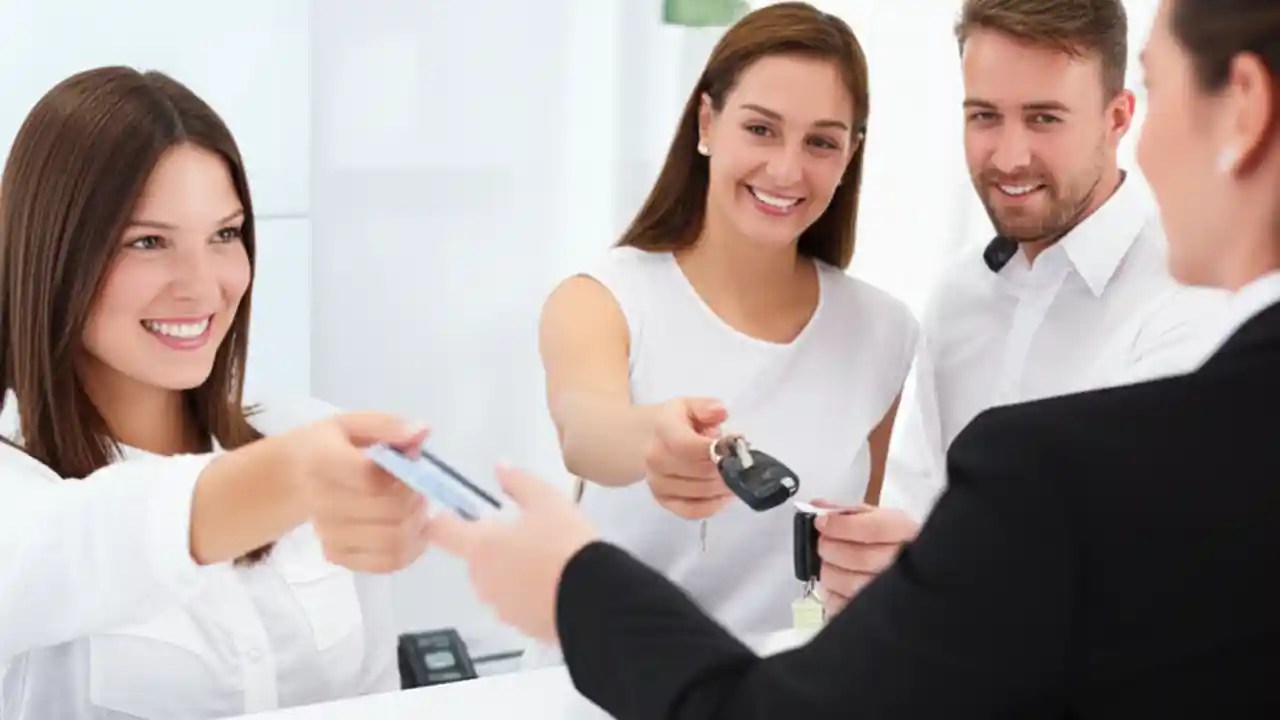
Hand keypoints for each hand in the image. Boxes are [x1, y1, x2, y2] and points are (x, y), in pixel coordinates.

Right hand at [282, 413, 433, 572]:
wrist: (295, 476)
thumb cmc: (330, 446)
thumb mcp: (354, 424)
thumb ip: (389, 427)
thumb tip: (423, 431)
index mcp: (323, 461)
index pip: (372, 479)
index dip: (403, 477)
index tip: (411, 468)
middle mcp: (321, 501)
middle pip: (388, 512)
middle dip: (416, 501)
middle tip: (418, 490)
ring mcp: (327, 533)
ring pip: (391, 542)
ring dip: (417, 526)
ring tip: (416, 510)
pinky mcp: (336, 555)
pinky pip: (384, 563)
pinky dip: (408, 551)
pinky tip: (410, 533)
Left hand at [428, 464, 598, 644]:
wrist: (596, 599)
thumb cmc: (565, 543)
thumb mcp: (548, 501)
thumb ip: (519, 482)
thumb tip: (500, 468)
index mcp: (480, 547)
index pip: (441, 531)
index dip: (441, 519)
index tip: (452, 512)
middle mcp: (482, 580)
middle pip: (476, 558)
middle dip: (494, 546)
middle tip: (528, 534)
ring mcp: (502, 607)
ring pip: (498, 582)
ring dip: (513, 572)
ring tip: (549, 560)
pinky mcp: (523, 627)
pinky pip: (518, 604)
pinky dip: (530, 595)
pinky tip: (557, 585)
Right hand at [643, 397, 732, 518]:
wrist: (650, 440)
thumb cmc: (677, 422)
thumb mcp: (690, 405)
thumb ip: (706, 407)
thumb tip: (721, 412)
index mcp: (663, 429)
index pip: (689, 446)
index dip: (718, 450)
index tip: (737, 446)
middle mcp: (655, 459)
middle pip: (701, 471)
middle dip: (727, 468)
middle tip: (743, 462)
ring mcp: (657, 483)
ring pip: (701, 492)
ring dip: (724, 486)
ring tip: (736, 475)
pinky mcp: (663, 501)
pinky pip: (692, 511)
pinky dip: (713, 505)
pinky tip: (725, 495)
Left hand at [813, 501, 918, 616]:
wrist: (921, 572)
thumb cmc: (896, 543)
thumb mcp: (878, 519)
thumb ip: (848, 513)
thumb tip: (818, 507)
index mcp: (906, 533)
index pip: (872, 529)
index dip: (840, 526)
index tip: (821, 523)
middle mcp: (905, 564)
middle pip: (859, 558)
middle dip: (830, 548)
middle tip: (823, 542)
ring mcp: (893, 593)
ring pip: (850, 585)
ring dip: (829, 572)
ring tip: (830, 564)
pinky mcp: (876, 614)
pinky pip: (844, 608)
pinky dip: (831, 595)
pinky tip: (836, 585)